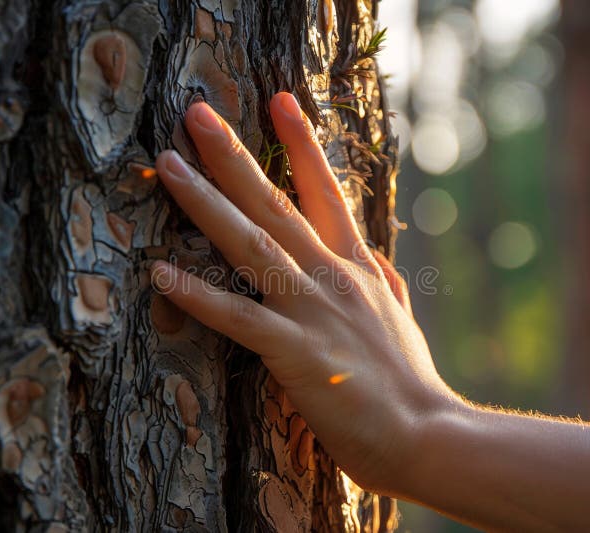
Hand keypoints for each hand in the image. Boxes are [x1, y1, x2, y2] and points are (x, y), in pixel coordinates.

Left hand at [150, 93, 455, 492]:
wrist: (428, 435)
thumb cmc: (410, 383)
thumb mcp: (399, 317)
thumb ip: (382, 278)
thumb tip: (368, 250)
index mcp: (356, 267)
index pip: (326, 192)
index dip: (303, 144)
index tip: (279, 101)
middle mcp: (332, 276)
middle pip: (276, 203)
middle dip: (235, 155)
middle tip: (198, 113)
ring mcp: (313, 311)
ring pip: (251, 245)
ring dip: (206, 203)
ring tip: (168, 166)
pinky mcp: (295, 353)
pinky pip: (238, 318)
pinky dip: (198, 296)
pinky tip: (161, 272)